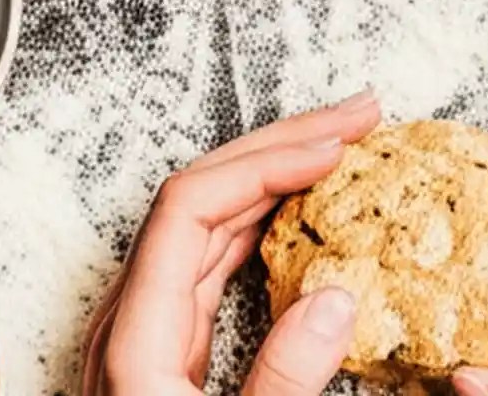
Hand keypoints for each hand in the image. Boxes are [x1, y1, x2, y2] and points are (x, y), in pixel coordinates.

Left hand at [82, 91, 381, 395]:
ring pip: (210, 219)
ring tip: (343, 145)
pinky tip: (300, 207)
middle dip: (283, 145)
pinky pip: (216, 255)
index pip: (189, 206)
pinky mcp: (166, 343)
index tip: (333, 151)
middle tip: (356, 118)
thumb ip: (279, 378)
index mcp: (132, 338)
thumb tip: (335, 300)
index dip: (264, 164)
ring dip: (278, 173)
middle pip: (202, 194)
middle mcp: (131, 319)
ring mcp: (147, 327)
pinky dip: (266, 219)